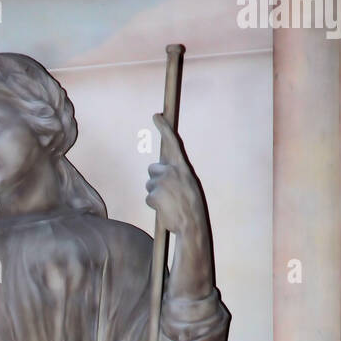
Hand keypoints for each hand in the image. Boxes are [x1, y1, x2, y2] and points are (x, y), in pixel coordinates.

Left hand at [145, 113, 204, 235]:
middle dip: (155, 180)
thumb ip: (176, 175)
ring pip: (149, 184)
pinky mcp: (154, 194)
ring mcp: (162, 182)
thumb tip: (159, 169)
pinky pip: (148, 198)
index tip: (156, 116)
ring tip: (169, 204)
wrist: (191, 225)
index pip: (172, 143)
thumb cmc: (190, 207)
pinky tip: (165, 210)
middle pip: (152, 169)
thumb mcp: (188, 185)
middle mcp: (172, 171)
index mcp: (183, 168)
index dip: (164, 128)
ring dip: (155, 194)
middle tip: (167, 194)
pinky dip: (154, 205)